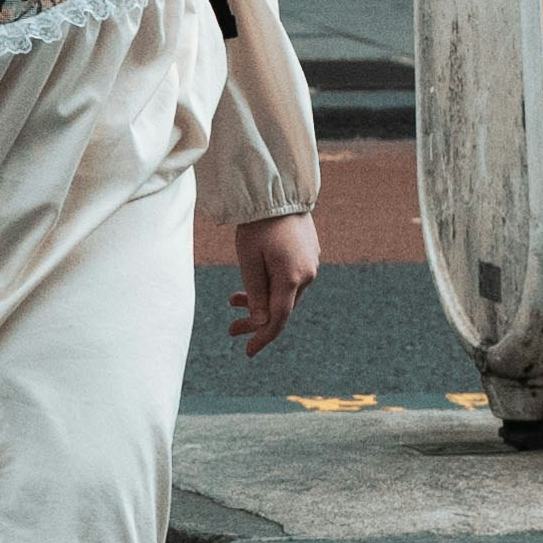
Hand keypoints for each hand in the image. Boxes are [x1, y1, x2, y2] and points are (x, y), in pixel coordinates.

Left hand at [222, 211, 317, 357]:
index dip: (262, 338)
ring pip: (285, 294)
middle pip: (282, 308)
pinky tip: (253, 281)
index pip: (277, 319)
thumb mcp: (249, 259)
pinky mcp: (310, 253)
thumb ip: (255, 293)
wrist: (279, 190)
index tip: (247, 352)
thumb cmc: (258, 223)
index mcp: (291, 278)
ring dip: (261, 301)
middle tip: (231, 328)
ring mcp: (311, 263)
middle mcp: (307, 274)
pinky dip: (271, 286)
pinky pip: (290, 279)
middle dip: (255, 319)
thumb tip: (260, 322)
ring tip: (233, 299)